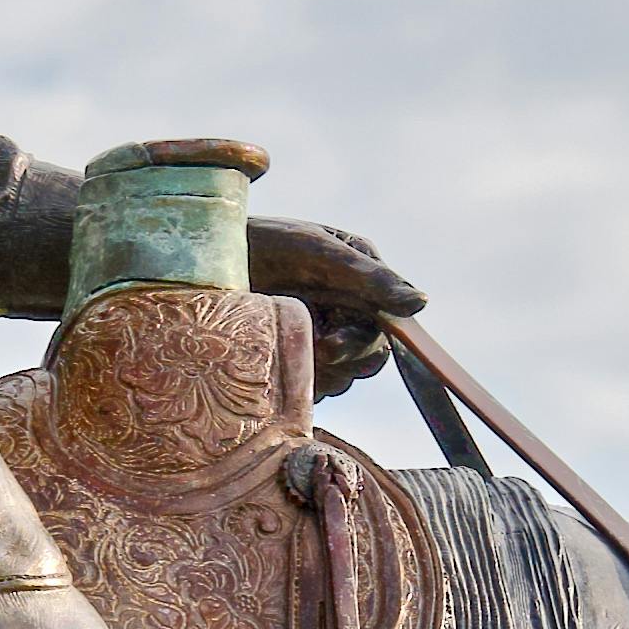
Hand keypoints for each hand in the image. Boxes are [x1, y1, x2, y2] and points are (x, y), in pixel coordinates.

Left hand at [247, 218, 424, 398]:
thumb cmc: (263, 241)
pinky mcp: (300, 359)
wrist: (207, 261)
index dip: (365, 341)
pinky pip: (315, 387)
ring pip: (345, 376)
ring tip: (280, 344)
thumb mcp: (318, 251)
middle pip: (370, 357)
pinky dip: (298, 380)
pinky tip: (272, 358)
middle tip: (307, 349)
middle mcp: (349, 310)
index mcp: (364, 280)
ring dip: (317, 370)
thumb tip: (421, 303)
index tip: (331, 346)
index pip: (387, 325)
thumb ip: (369, 276)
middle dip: (341, 358)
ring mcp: (324, 336)